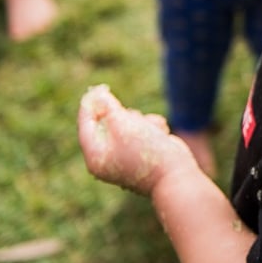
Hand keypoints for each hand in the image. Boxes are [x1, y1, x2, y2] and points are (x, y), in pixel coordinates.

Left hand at [78, 85, 196, 195]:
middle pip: (109, 123)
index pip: (86, 125)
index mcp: (95, 156)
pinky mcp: (144, 154)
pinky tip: (162, 135)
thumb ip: (108, 107)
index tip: (97, 88)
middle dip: (125, 115)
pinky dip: (152, 129)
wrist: (175, 174)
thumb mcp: (122, 124)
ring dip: (142, 121)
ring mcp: (126, 157)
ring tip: (152, 130)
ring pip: (129, 125)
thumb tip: (98, 95)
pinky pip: (143, 132)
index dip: (90, 105)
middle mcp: (108, 158)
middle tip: (134, 117)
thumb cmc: (145, 150)